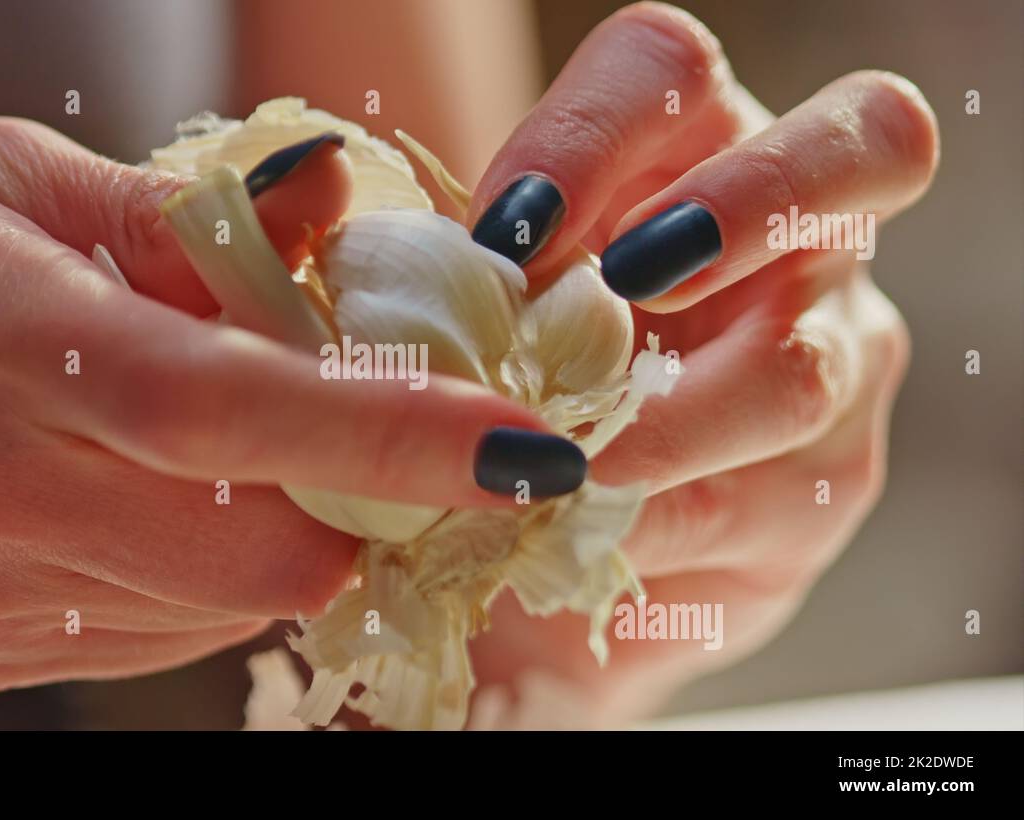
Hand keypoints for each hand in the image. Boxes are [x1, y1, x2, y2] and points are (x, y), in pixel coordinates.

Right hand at [0, 113, 552, 692]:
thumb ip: (171, 216)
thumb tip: (333, 215)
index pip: (230, 407)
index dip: (394, 433)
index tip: (523, 445)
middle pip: (268, 543)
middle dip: (362, 494)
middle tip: (364, 414)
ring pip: (231, 597)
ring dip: (286, 522)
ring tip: (232, 436)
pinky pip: (164, 624)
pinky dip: (210, 558)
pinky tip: (150, 486)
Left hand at [465, 2, 935, 722]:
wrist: (576, 524)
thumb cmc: (521, 374)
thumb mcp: (489, 305)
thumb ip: (471, 278)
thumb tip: (394, 278)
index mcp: (694, 144)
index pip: (670, 70)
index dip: (588, 135)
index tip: (501, 235)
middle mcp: (797, 229)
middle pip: (868, 142)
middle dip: (743, 205)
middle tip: (629, 282)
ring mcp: (838, 352)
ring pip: (800, 367)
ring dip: (661, 424)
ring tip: (557, 469)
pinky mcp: (828, 483)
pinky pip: (754, 503)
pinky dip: (647, 524)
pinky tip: (577, 539)